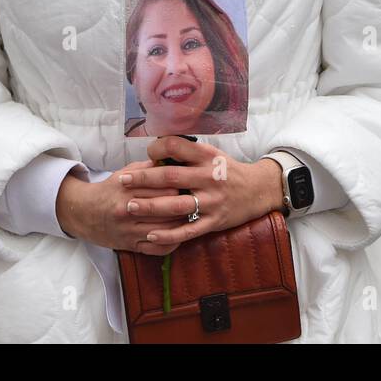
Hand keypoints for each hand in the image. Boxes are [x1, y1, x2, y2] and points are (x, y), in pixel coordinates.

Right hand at [56, 160, 190, 255]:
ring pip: (166, 230)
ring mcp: (130, 230)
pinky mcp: (131, 245)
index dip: (181, 184)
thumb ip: (148, 168)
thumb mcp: (125, 173)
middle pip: (168, 209)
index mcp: (129, 188)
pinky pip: (157, 249)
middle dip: (186, 204)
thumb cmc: (110, 190)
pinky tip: (179, 235)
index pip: (165, 187)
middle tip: (197, 199)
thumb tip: (172, 159)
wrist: (84, 213)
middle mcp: (128, 210)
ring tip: (192, 216)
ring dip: (182, 224)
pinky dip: (172, 243)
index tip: (190, 182)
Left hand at [115, 136, 284, 249]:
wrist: (258, 190)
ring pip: (177, 205)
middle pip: (171, 176)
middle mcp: (209, 177)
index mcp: (207, 156)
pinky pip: (188, 230)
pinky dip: (168, 234)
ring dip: (151, 206)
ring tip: (130, 206)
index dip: (157, 148)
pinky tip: (150, 234)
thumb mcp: (212, 154)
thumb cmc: (227, 170)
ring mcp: (212, 201)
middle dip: (144, 179)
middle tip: (123, 181)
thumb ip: (188, 153)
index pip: (176, 146)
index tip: (147, 154)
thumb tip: (157, 146)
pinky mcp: (214, 221)